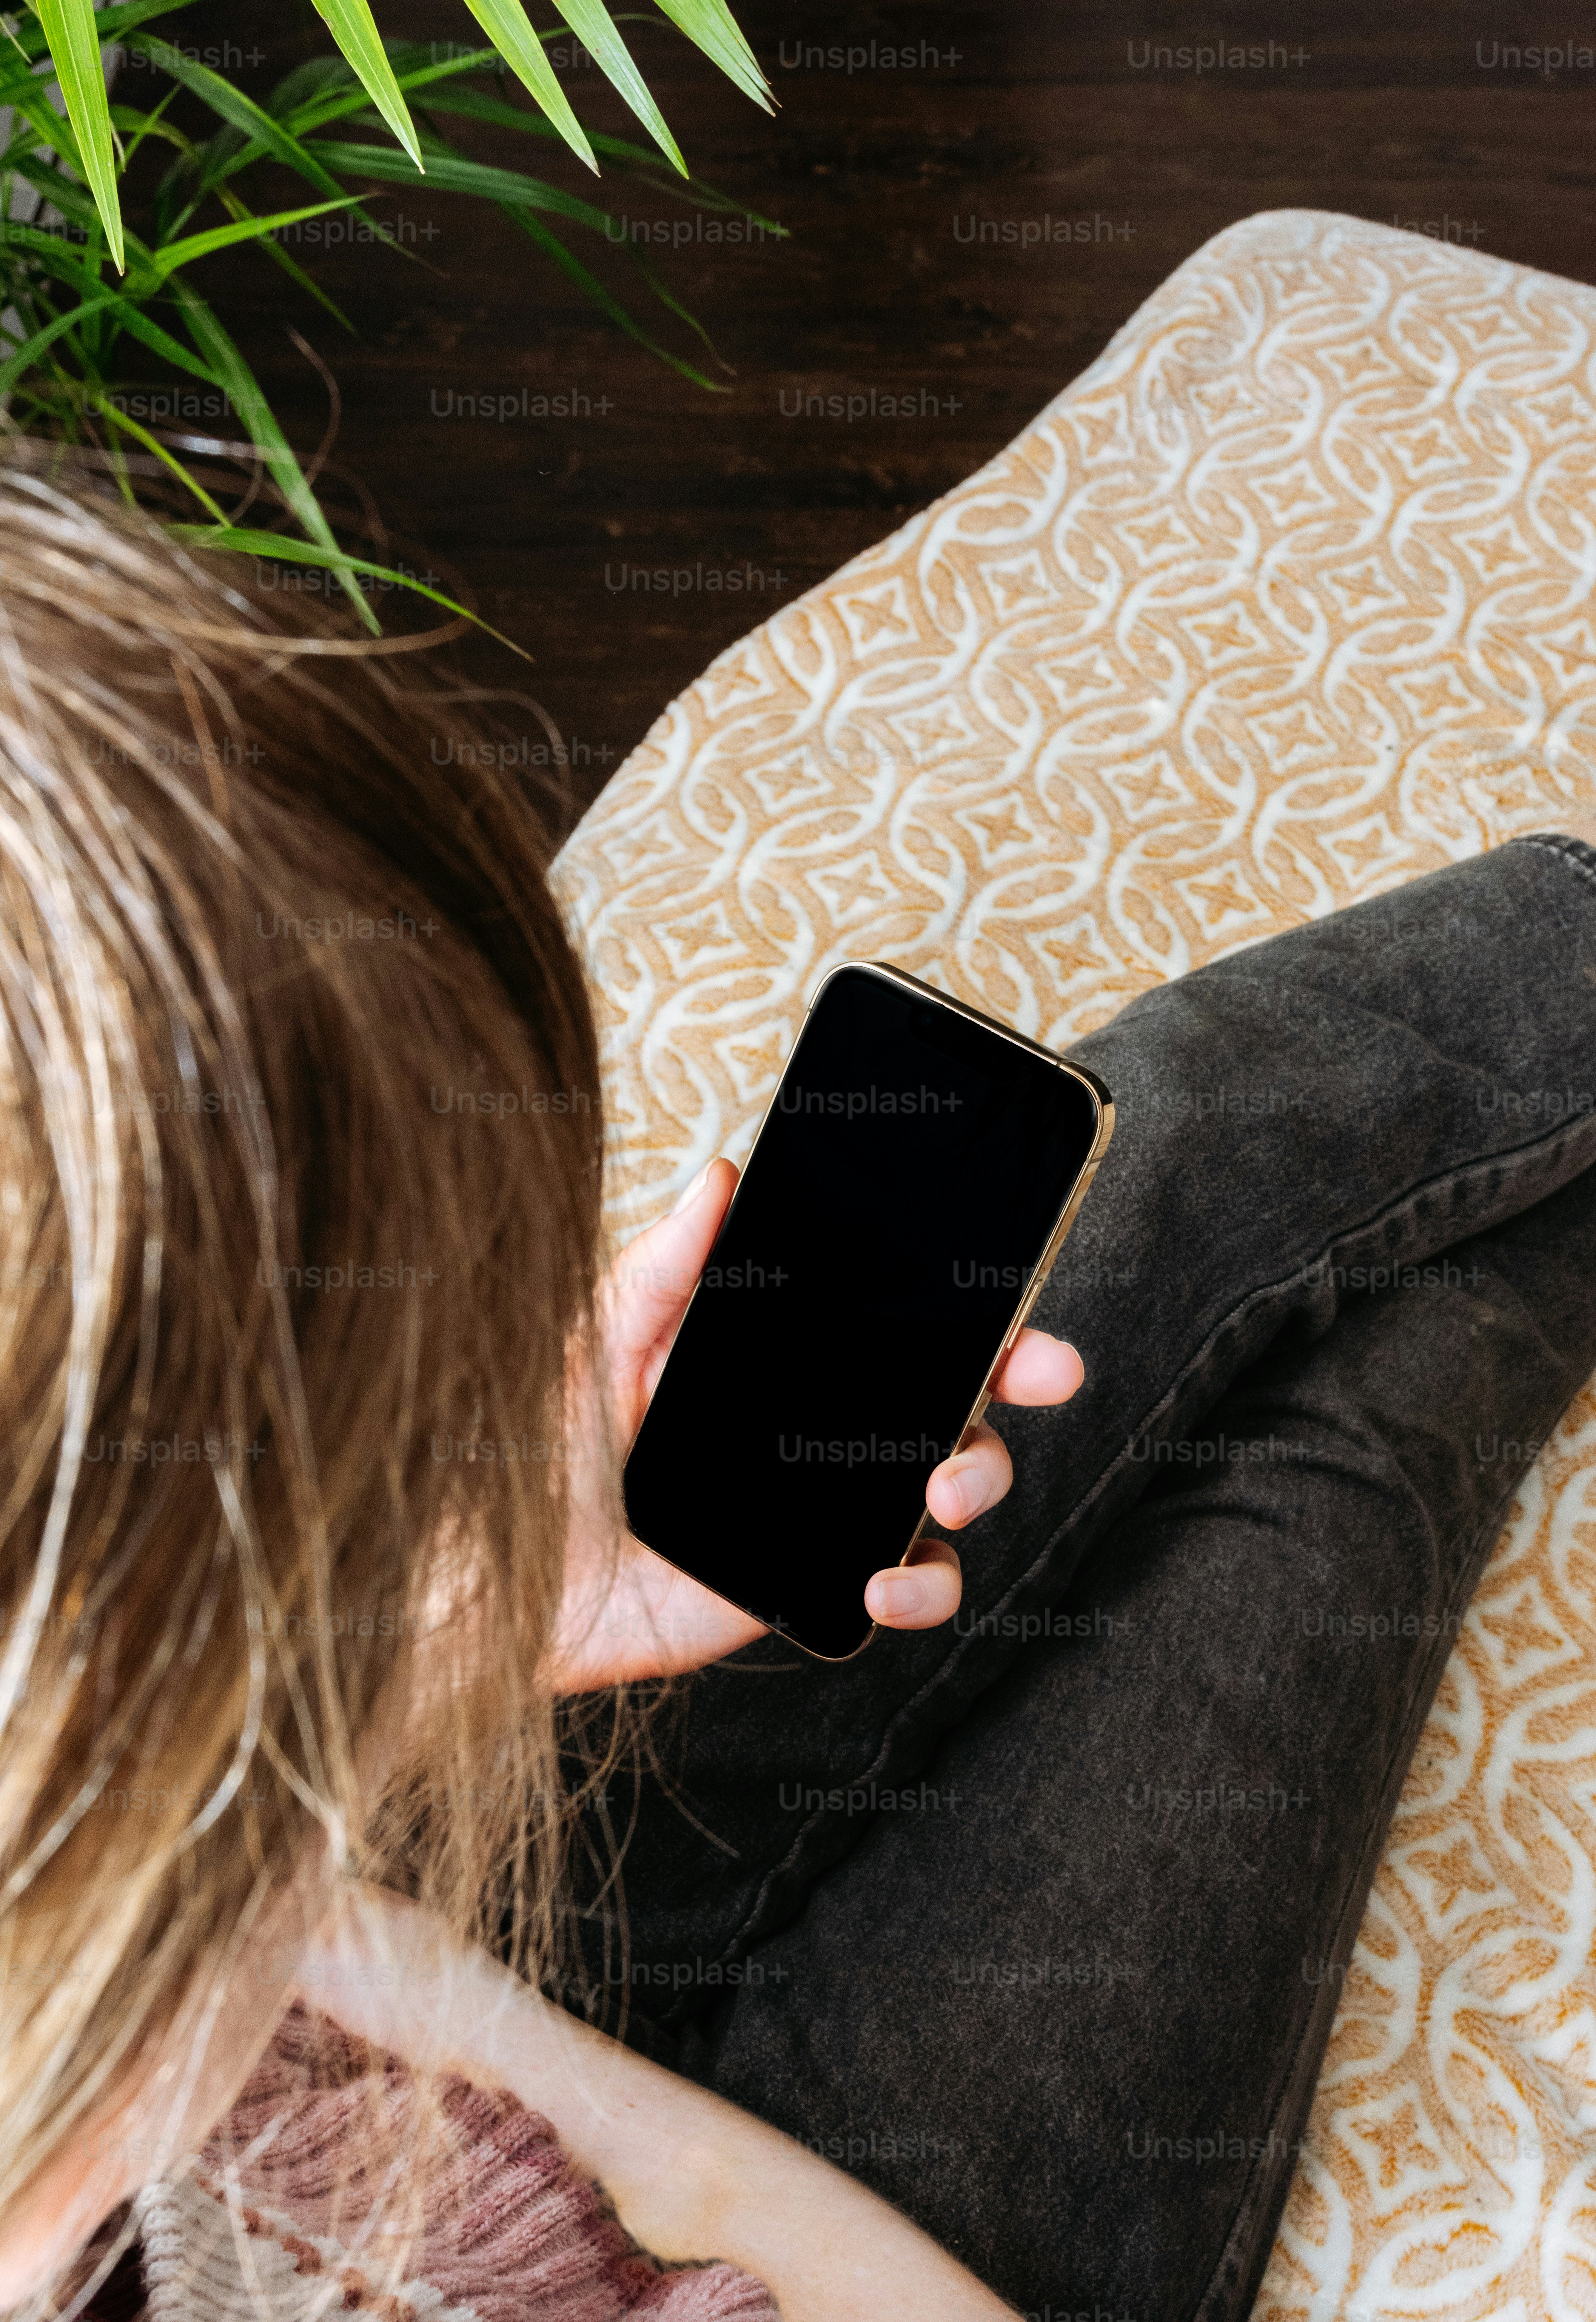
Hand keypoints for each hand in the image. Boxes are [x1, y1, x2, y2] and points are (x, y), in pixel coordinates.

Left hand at [549, 1157, 1084, 1690]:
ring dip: (978, 1482)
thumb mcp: (596, 1340)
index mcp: (780, 1362)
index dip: (971, 1315)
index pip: (897, 1328)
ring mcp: (819, 1514)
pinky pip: (899, 1589)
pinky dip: (919, 1587)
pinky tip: (885, 1580)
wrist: (485, 1578)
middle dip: (1012, 1386)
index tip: (1017, 1300)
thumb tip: (722, 1174)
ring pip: (947, 1496)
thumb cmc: (529, 1447)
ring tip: (940, 1490)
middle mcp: (815, 1434)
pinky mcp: (803, 1588)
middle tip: (1040, 1374)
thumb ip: (665, 1267)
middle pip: (952, 1403)